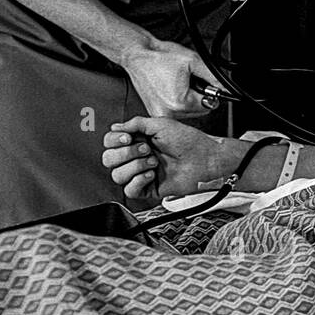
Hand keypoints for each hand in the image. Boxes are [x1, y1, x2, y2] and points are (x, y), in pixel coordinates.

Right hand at [101, 116, 240, 203]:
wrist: (205, 159)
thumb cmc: (190, 141)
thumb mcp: (161, 124)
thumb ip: (136, 123)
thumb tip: (116, 127)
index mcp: (139, 140)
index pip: (110, 143)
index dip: (114, 141)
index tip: (128, 138)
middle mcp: (138, 157)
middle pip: (108, 159)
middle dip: (126, 153)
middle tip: (146, 149)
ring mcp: (142, 173)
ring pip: (117, 175)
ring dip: (135, 166)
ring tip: (153, 162)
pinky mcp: (149, 188)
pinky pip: (129, 190)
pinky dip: (138, 181)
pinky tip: (151, 174)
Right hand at [119, 39, 226, 118]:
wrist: (137, 56)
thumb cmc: (160, 57)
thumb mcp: (193, 62)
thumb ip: (213, 77)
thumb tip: (225, 89)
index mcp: (179, 103)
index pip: (208, 105)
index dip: (208, 92)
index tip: (199, 83)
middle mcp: (167, 113)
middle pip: (198, 111)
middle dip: (197, 96)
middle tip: (186, 81)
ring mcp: (159, 114)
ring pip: (188, 113)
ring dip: (187, 100)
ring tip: (176, 84)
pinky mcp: (154, 113)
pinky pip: (176, 112)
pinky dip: (177, 102)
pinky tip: (170, 90)